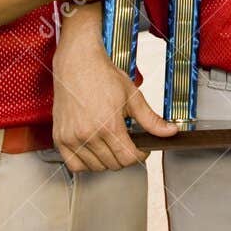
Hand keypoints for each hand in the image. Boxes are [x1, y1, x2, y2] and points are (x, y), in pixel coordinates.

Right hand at [51, 36, 177, 171]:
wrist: (78, 63)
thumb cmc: (103, 77)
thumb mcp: (133, 97)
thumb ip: (151, 120)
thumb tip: (170, 132)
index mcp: (109, 125)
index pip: (128, 158)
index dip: (140, 155)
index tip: (141, 148)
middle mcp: (88, 135)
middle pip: (113, 164)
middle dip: (125, 156)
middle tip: (127, 142)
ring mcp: (71, 138)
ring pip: (95, 167)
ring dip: (107, 160)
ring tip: (111, 143)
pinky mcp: (60, 138)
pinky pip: (74, 165)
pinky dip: (86, 163)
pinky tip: (94, 149)